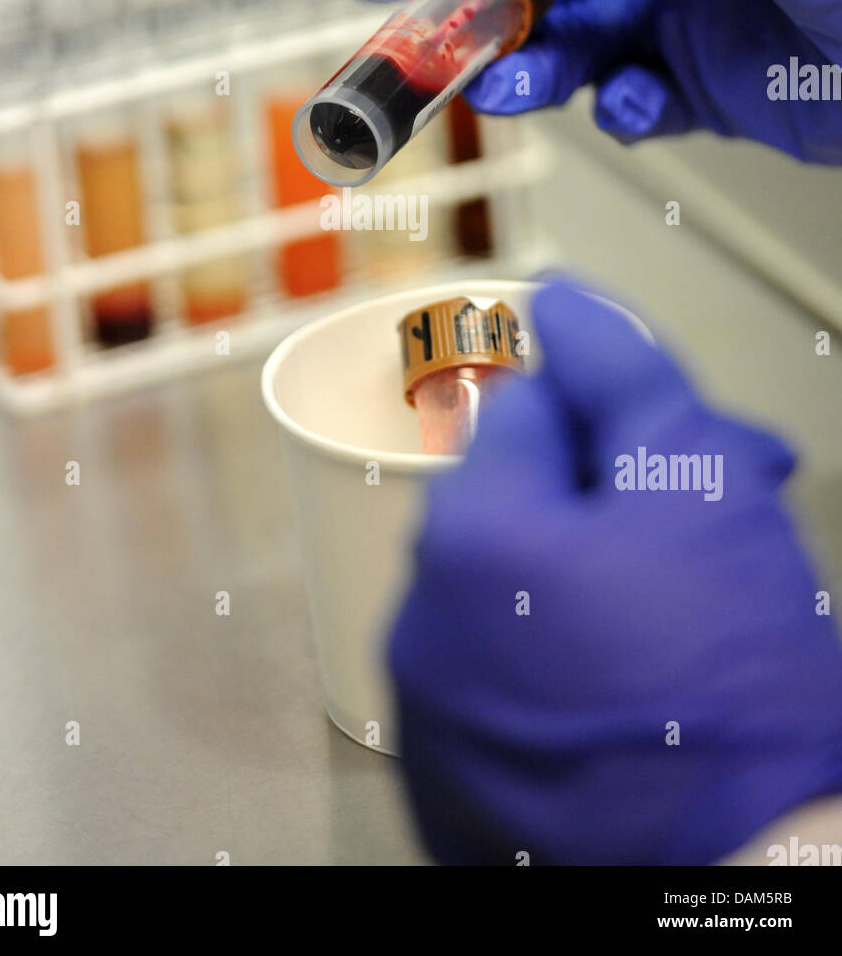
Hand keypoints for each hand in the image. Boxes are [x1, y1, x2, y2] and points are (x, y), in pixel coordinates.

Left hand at [389, 282, 841, 864]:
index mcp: (467, 536)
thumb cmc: (735, 683)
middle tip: (698, 540)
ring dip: (576, 581)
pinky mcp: (449, 788)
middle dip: (600, 497)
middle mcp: (417, 623)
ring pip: (502, 592)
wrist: (758, 876)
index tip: (674, 462)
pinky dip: (549, 666)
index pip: (522, 405)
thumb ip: (623, 373)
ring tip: (671, 623)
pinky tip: (628, 690)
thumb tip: (561, 298)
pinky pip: (494, 681)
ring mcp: (427, 716)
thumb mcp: (702, 483)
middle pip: (508, 501)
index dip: (610, 420)